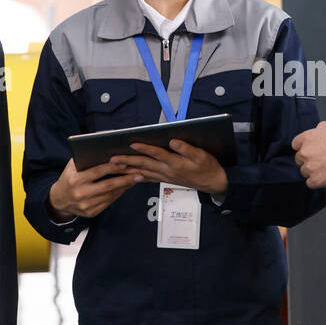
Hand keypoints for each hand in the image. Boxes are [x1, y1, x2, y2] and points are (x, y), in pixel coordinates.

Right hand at [48, 158, 139, 219]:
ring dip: (124, 187)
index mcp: (75, 179)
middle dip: (125, 179)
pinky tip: (125, 187)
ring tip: (135, 179)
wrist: (59, 200)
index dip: (112, 167)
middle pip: (107, 185)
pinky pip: (109, 202)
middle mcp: (80, 193)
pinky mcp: (91, 212)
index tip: (125, 163)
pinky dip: (118, 194)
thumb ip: (86, 157)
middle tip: (138, 174)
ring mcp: (86, 205)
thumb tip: (105, 146)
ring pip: (110, 195)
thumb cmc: (70, 177)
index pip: (97, 172)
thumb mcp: (73, 166)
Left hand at [110, 140, 227, 194]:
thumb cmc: (207, 166)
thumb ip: (187, 148)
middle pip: (145, 164)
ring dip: (128, 169)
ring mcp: (165, 176)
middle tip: (113, 159)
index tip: (132, 143)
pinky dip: (138, 177)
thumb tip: (173, 141)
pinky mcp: (166, 179)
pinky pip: (149, 178)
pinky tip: (130, 176)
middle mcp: (168, 170)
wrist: (212, 183)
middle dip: (128, 161)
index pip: (157, 153)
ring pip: (143, 172)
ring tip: (115, 167)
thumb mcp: (201, 155)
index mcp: (176, 163)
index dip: (145, 148)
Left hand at [291, 121, 325, 188]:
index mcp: (308, 137)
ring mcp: (309, 167)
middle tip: (321, 158)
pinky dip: (317, 181)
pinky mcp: (315, 180)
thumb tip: (319, 130)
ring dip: (313, 170)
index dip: (304, 146)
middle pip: (299, 158)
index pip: (296, 143)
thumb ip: (322, 128)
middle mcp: (305, 152)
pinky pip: (310, 182)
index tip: (310, 149)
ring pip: (304, 171)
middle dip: (308, 158)